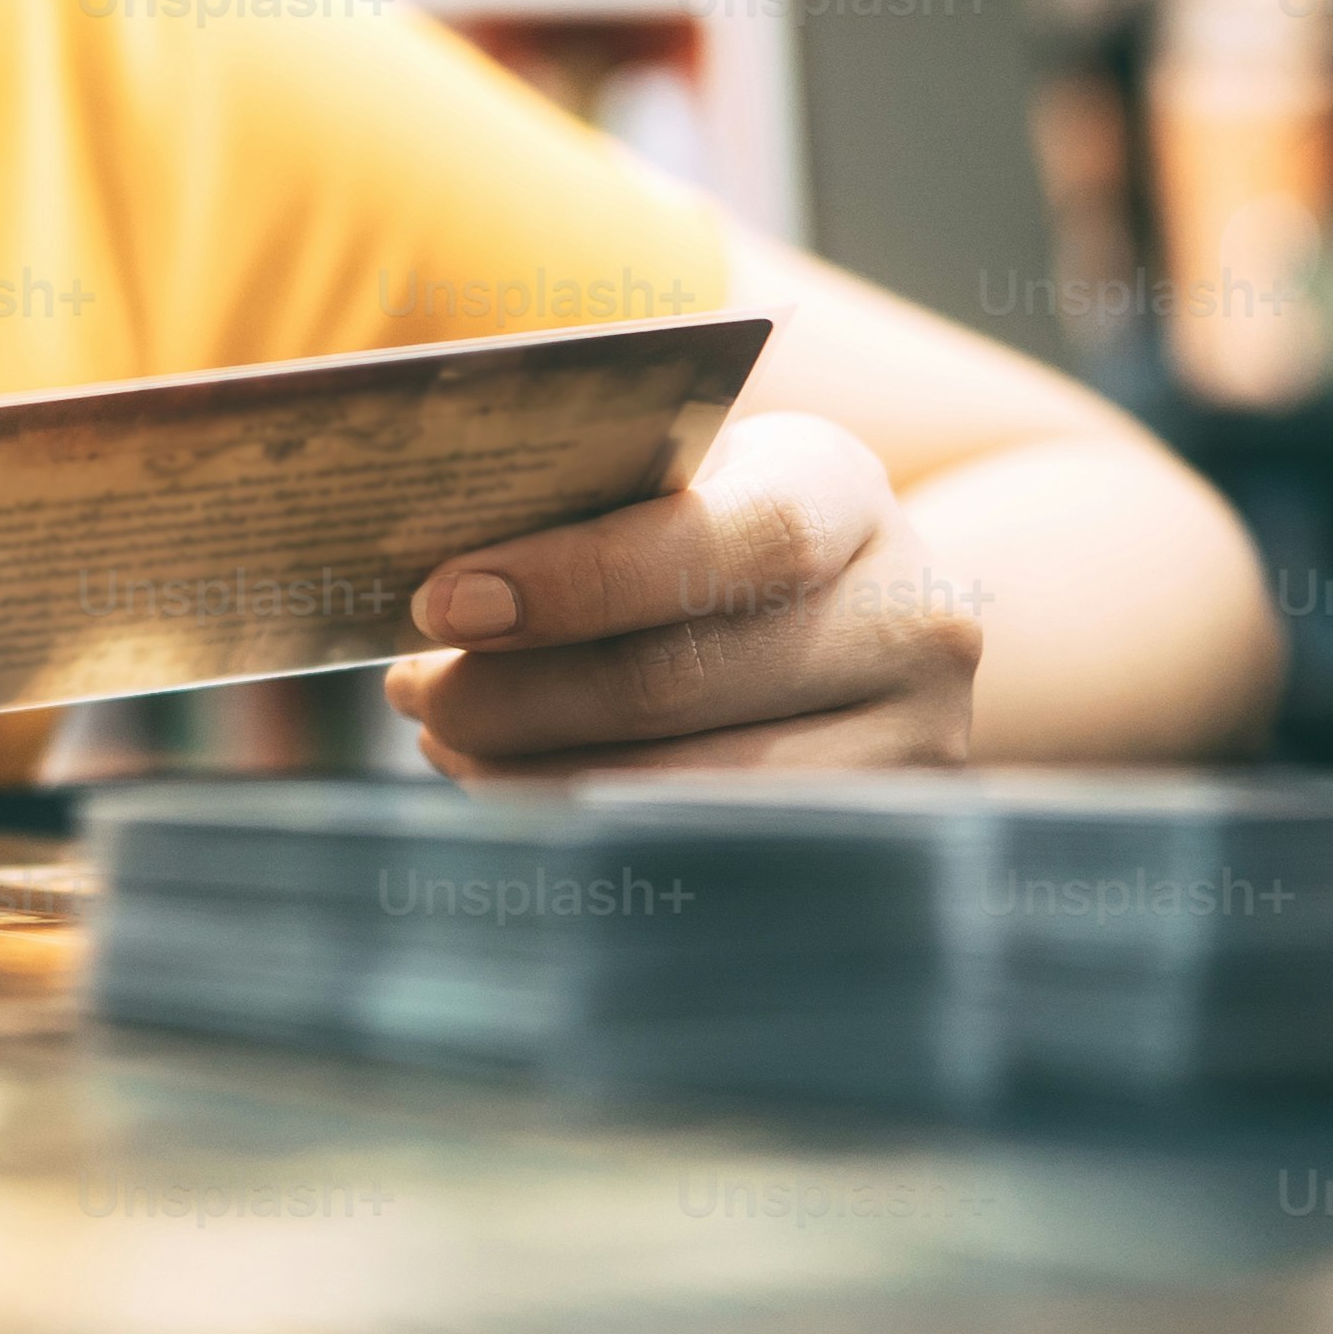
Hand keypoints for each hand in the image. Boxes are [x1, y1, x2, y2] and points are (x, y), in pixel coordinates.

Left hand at [381, 410, 982, 777]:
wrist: (868, 621)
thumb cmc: (719, 532)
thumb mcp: (679, 482)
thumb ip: (582, 503)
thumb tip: (435, 584)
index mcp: (844, 490)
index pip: (729, 535)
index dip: (580, 577)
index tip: (444, 604)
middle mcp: (910, 618)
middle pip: (682, 681)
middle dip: (516, 696)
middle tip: (415, 692)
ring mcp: (917, 742)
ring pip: (685, 786)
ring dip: (532, 774)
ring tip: (445, 742)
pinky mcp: (883, 834)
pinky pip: (706, 852)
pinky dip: (585, 823)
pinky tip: (511, 789)